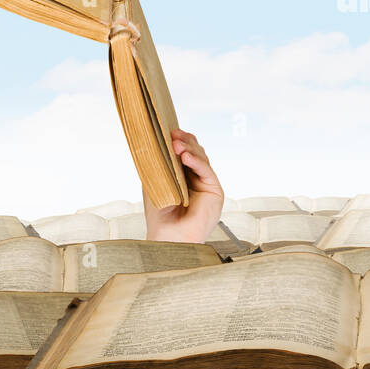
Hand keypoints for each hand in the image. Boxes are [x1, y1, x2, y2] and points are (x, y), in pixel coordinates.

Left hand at [144, 128, 225, 243]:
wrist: (168, 236)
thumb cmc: (160, 215)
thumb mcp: (156, 183)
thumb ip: (159, 165)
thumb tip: (154, 144)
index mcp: (183, 177)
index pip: (185, 153)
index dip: (179, 142)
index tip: (168, 132)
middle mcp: (196, 180)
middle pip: (196, 153)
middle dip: (184, 142)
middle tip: (172, 136)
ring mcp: (207, 185)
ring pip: (202, 159)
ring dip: (189, 149)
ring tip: (176, 145)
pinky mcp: (215, 191)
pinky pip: (207, 171)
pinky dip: (197, 162)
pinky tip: (186, 157)